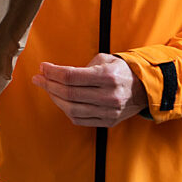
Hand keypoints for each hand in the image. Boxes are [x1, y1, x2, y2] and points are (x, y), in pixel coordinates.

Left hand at [31, 54, 146, 127]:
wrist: (143, 88)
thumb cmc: (120, 70)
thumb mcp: (104, 59)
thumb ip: (81, 67)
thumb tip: (54, 72)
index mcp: (107, 76)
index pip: (71, 76)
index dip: (52, 72)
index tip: (42, 67)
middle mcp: (108, 95)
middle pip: (69, 93)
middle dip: (49, 85)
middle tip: (38, 78)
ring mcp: (109, 111)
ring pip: (71, 109)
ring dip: (54, 98)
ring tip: (47, 89)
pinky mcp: (108, 121)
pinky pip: (79, 120)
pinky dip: (66, 111)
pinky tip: (60, 101)